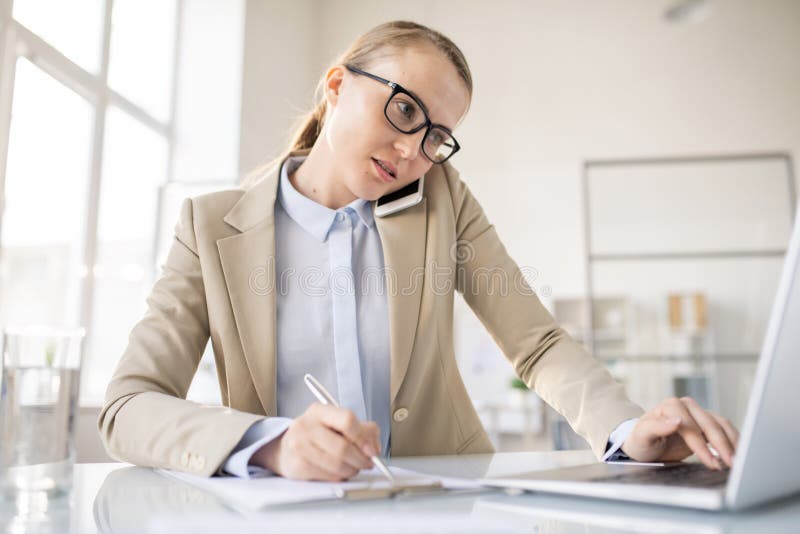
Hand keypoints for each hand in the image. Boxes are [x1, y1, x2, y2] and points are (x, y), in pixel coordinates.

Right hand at [251, 403, 380, 480]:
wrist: (285, 448)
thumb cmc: (317, 435)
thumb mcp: (337, 423)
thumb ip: (363, 430)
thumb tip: (374, 448)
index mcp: (319, 411)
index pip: (347, 420)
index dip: (363, 438)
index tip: (372, 450)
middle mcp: (306, 426)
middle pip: (343, 447)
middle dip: (361, 459)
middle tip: (368, 463)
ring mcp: (299, 446)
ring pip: (337, 464)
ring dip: (352, 470)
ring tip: (353, 468)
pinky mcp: (297, 466)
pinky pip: (328, 476)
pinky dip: (339, 477)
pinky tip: (339, 473)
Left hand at [621, 396, 739, 469]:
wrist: (645, 445)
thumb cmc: (641, 441)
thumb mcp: (642, 436)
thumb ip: (655, 427)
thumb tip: (676, 421)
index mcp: (670, 406)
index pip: (690, 426)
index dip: (701, 445)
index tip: (710, 462)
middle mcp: (686, 406)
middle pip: (709, 424)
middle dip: (721, 446)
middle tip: (730, 465)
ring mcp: (698, 413)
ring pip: (721, 425)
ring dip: (732, 443)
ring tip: (737, 462)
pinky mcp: (706, 423)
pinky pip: (725, 429)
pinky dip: (733, 441)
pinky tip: (737, 455)